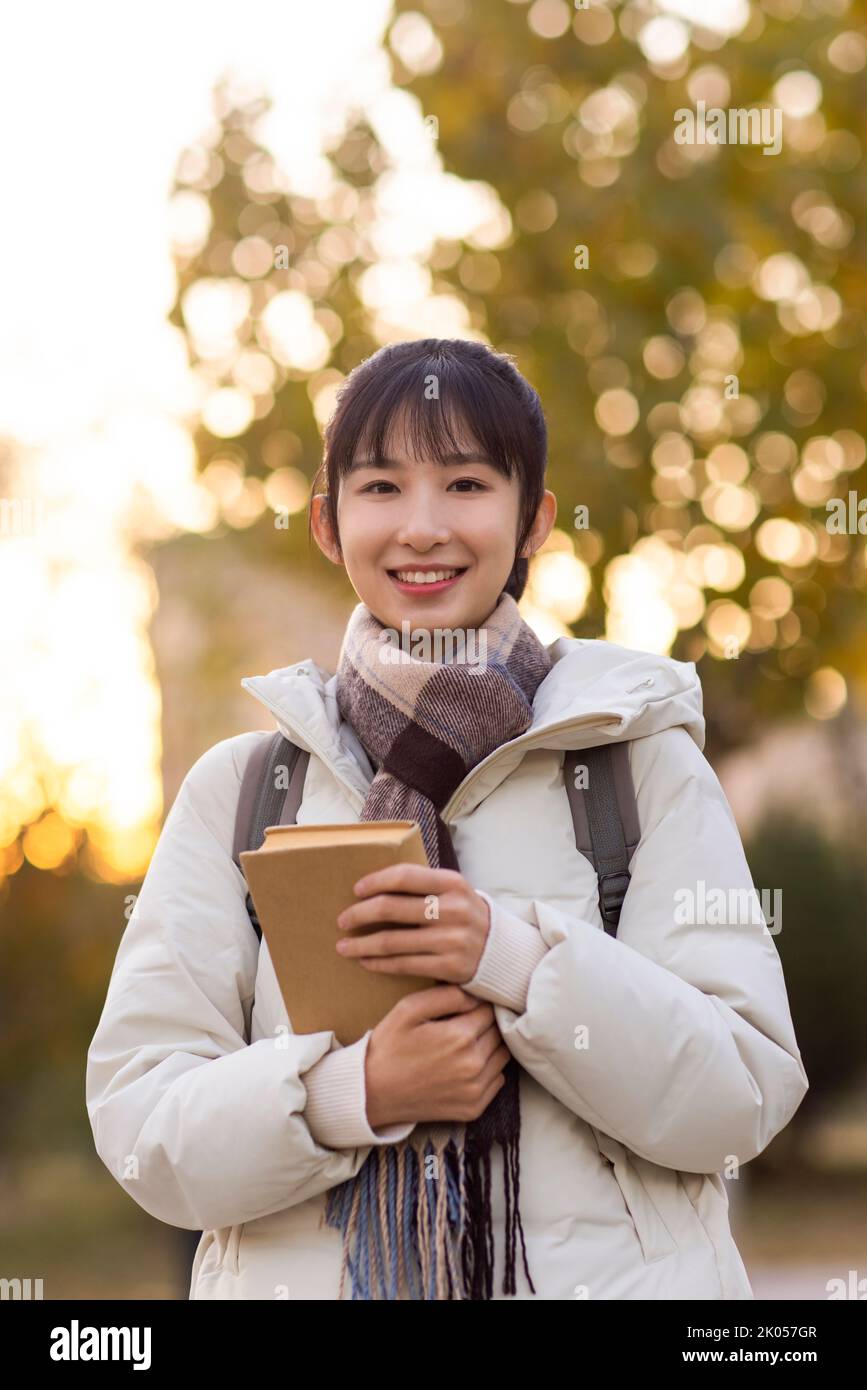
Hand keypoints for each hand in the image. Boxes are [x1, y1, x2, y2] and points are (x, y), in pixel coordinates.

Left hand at [335, 863, 490, 984]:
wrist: (503, 953)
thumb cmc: (467, 916)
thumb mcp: (455, 892)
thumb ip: (424, 885)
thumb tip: (375, 885)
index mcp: (452, 884)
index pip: (404, 877)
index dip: (375, 882)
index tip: (356, 890)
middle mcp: (452, 910)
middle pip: (390, 909)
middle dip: (359, 914)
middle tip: (342, 920)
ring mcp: (450, 940)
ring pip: (391, 942)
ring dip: (361, 944)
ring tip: (343, 946)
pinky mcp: (448, 967)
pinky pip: (402, 965)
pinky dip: (378, 963)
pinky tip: (365, 960)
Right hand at [365, 985, 508, 1127]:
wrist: (372, 1092)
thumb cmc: (389, 1047)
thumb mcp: (408, 1009)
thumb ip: (446, 995)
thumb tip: (476, 994)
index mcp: (460, 1036)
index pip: (489, 1009)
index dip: (477, 1005)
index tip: (463, 1008)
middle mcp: (474, 1064)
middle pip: (498, 1032)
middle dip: (484, 1025)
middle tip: (461, 1025)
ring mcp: (475, 1089)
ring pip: (502, 1056)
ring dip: (489, 1047)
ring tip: (463, 1046)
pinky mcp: (474, 1108)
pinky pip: (498, 1080)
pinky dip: (488, 1071)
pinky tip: (464, 1067)